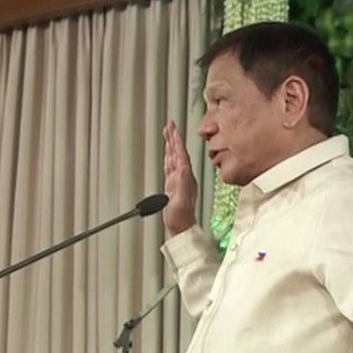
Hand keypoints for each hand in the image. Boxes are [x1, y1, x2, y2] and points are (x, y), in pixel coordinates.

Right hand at [162, 121, 197, 235]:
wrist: (181, 226)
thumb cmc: (181, 216)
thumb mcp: (181, 200)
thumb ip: (181, 185)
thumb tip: (181, 170)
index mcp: (186, 177)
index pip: (181, 155)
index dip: (177, 142)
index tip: (174, 130)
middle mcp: (183, 176)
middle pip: (178, 152)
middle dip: (174, 138)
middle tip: (170, 125)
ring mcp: (178, 179)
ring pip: (174, 157)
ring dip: (171, 144)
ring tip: (168, 133)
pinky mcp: (172, 184)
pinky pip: (170, 165)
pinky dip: (168, 156)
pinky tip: (167, 152)